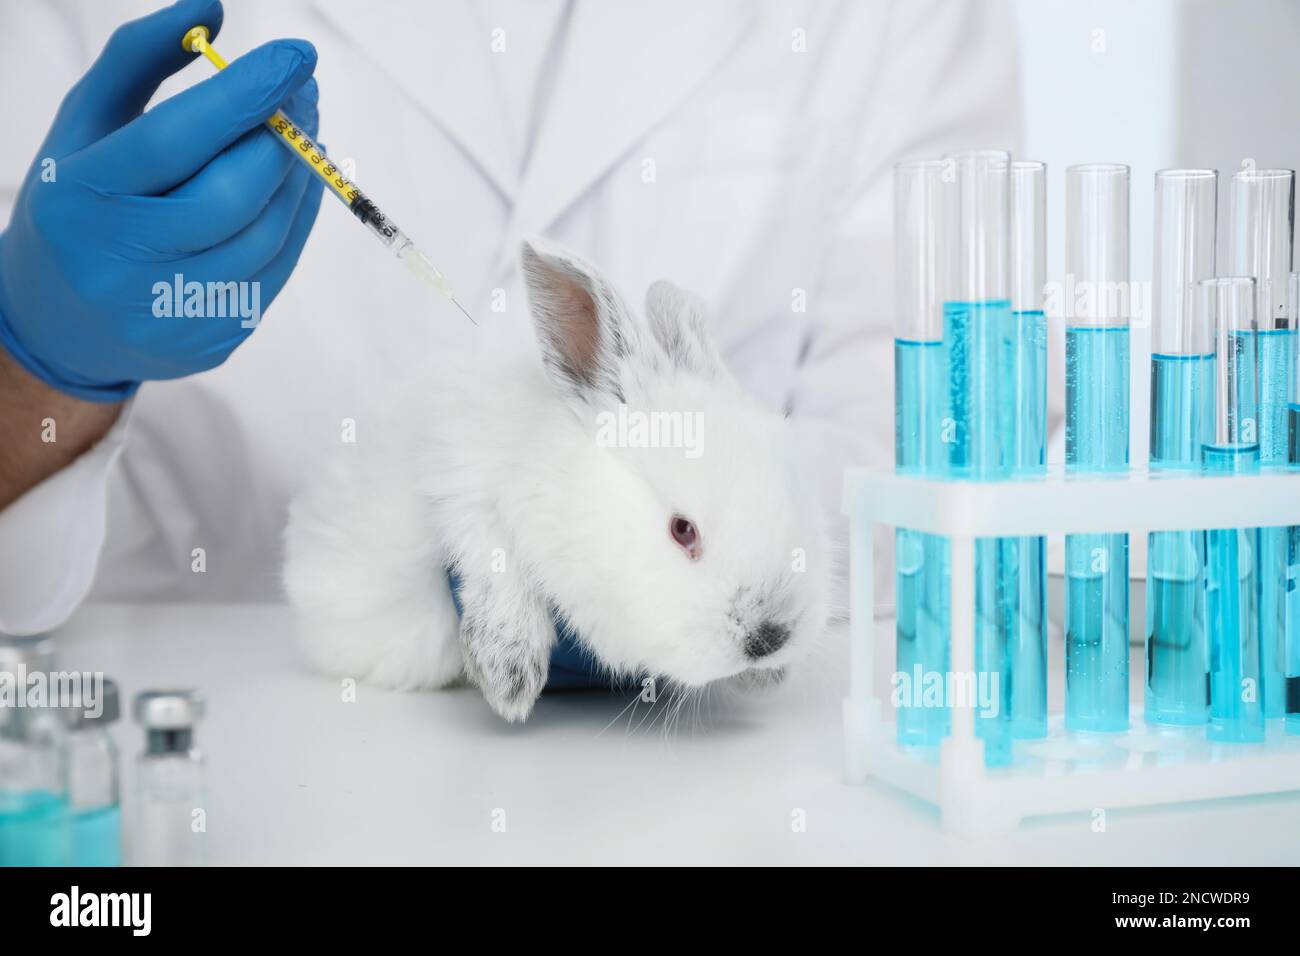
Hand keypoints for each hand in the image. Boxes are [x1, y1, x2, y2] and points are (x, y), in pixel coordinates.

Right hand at [0, 0, 324, 401]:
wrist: (59, 323)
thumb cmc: (77, 202)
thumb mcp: (85, 125)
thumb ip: (138, 60)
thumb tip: (211, 8)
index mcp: (81, 202)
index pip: (174, 143)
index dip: (243, 96)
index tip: (296, 57)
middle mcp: (124, 267)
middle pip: (232, 195)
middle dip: (281, 136)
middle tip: (302, 91)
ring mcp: (172, 313)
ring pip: (267, 236)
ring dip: (299, 176)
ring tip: (300, 133)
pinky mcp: (214, 341)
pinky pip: (277, 270)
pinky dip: (295, 218)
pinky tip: (293, 183)